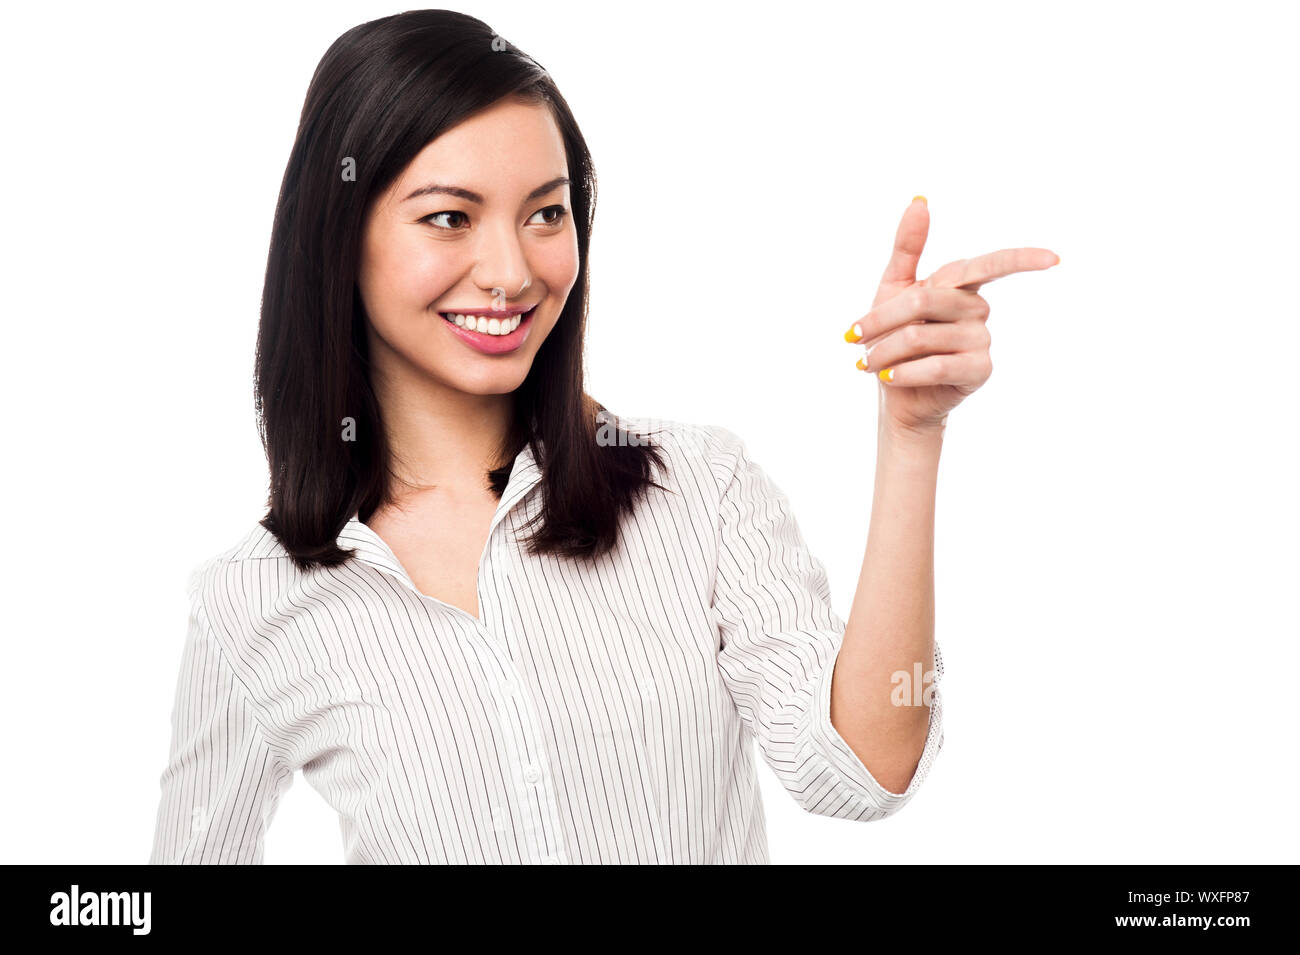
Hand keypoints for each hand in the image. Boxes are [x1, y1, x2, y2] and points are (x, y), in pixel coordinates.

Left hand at [844, 197, 1057, 435]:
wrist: (896, 394)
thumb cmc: (894, 339)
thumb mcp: (893, 289)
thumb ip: (908, 247)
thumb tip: (920, 199)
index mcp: (961, 285)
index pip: (993, 265)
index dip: (1022, 259)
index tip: (1053, 259)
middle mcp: (977, 308)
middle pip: (923, 300)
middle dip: (880, 320)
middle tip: (852, 338)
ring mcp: (982, 339)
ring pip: (921, 336)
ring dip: (883, 352)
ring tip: (867, 364)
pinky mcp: (979, 370)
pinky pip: (937, 365)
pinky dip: (904, 373)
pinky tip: (889, 378)